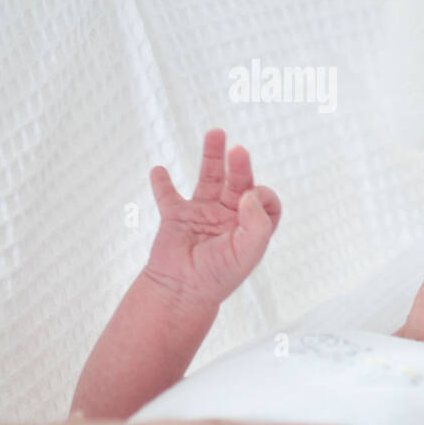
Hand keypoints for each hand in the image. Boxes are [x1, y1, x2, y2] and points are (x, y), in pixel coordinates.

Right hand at [143, 129, 280, 308]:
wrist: (182, 292)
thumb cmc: (218, 276)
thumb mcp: (249, 252)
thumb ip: (257, 223)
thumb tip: (250, 193)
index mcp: (249, 226)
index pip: (264, 201)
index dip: (262, 194)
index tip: (251, 197)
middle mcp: (227, 216)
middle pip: (238, 181)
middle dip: (240, 164)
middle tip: (238, 150)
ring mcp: (201, 214)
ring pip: (209, 177)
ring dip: (211, 156)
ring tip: (215, 132)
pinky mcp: (176, 216)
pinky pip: (168, 194)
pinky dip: (162, 182)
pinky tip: (159, 170)